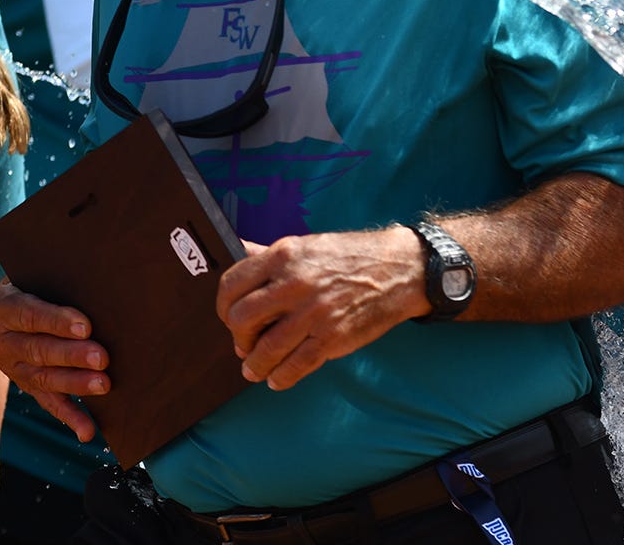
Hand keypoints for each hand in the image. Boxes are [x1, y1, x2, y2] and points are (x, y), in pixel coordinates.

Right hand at [0, 282, 106, 441]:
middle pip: (37, 349)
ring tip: (103, 385)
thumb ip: (58, 278)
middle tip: (102, 358)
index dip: (57, 320)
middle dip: (71, 355)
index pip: (28, 313)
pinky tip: (88, 430)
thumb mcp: (36, 272)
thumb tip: (99, 276)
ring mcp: (9, 366)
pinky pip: (47, 402)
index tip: (86, 325)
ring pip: (43, 378)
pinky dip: (69, 416)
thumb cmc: (36, 280)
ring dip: (74, 384)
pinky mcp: (24, 385)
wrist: (11, 302)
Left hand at [215, 228, 428, 391]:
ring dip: (254, 365)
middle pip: (241, 319)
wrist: (400, 269)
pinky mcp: (332, 338)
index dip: (223, 306)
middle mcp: (294, 283)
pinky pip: (295, 366)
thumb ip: (269, 254)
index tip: (229, 316)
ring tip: (254, 369)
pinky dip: (280, 378)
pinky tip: (277, 379)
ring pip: (265, 349)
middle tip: (244, 344)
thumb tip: (238, 251)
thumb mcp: (307, 245)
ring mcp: (313, 313)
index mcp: (284, 256)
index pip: (232, 284)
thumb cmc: (352, 256)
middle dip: (238, 338)